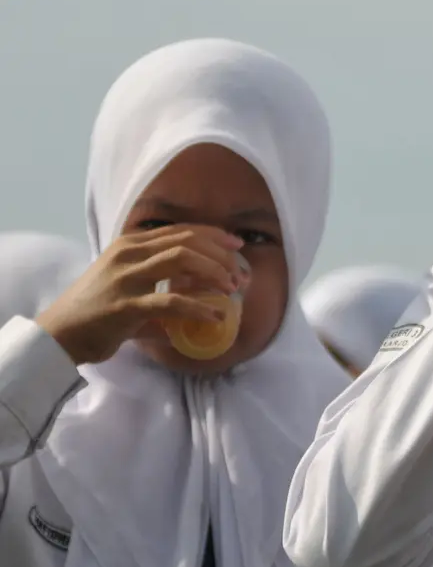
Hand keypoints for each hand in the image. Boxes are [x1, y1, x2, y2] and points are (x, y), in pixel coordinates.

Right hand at [35, 225, 245, 364]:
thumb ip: (159, 283)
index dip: (213, 235)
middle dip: (221, 254)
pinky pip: (171, 302)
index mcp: (130, 245)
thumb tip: (198, 298)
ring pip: (182, 260)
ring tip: (231, 289)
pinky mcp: (126, 306)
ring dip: (214, 272)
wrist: (58, 335)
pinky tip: (215, 316)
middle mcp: (129, 254)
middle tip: (240, 273)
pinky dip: (198, 307)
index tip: (236, 245)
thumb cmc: (94, 311)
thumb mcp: (126, 284)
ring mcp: (126, 278)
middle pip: (187, 241)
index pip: (180, 230)